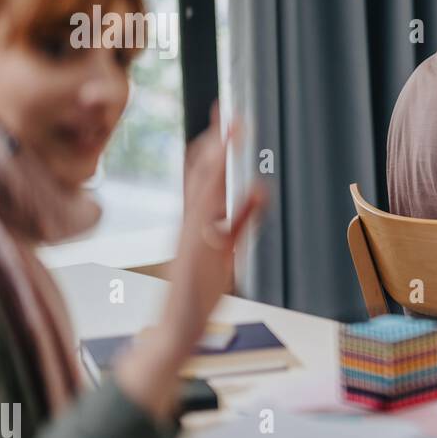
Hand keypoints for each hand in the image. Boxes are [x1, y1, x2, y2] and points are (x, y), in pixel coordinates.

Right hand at [113, 105, 267, 418]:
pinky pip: (209, 220)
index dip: (216, 143)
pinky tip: (238, 181)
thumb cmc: (201, 290)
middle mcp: (192, 220)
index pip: (205, 172)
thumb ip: (245, 218)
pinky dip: (221, 198)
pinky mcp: (197, 251)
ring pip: (203, 187)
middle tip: (228, 110)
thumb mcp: (230, 246)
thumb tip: (259, 189)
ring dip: (216, 158)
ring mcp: (192, 234)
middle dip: (215, 140)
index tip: (228, 116)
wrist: (178, 327)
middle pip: (201, 171)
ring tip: (229, 131)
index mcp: (198, 218)